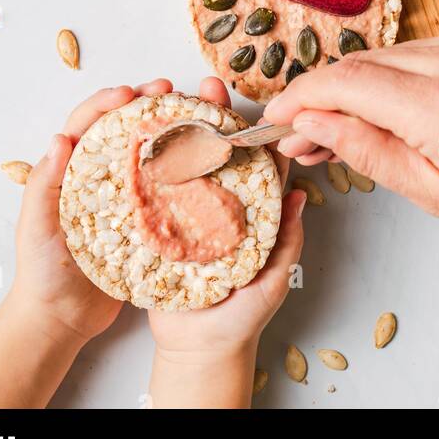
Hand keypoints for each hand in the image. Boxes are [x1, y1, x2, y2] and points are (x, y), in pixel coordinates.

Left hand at [11, 79, 172, 346]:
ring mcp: (121, 195)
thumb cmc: (41, 270)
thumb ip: (43, 185)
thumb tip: (58, 140)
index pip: (87, 124)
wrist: (61, 318)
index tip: (129, 92)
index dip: (106, 103)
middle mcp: (97, 175)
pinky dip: (179, 166)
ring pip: (144, 150)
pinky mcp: (141, 217)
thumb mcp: (35, 227)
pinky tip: (199, 158)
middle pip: (120, 127)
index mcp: (69, 169)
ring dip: (164, 127)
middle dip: (142, 103)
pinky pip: (161, 184)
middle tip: (168, 90)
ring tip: (190, 111)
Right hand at [147, 77, 304, 357]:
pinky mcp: (152, 225)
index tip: (249, 102)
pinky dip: (142, 161)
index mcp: (246, 210)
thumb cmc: (239, 319)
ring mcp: (182, 211)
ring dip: (174, 125)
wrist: (195, 352)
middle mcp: (214, 203)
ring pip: (178, 158)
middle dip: (208, 113)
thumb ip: (287, 242)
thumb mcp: (271, 280)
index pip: (251, 161)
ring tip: (167, 98)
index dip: (252, 131)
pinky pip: (147, 188)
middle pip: (212, 148)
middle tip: (205, 86)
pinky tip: (136, 136)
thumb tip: (303, 195)